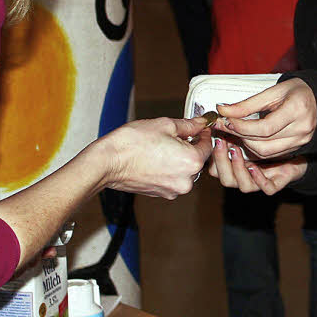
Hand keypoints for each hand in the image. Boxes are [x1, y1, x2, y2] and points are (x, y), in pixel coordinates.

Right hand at [90, 116, 211, 197]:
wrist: (108, 162)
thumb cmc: (132, 143)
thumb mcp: (165, 125)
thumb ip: (189, 125)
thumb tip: (201, 123)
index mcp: (191, 162)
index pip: (208, 146)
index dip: (204, 134)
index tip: (200, 127)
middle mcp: (186, 180)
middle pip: (197, 160)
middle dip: (191, 146)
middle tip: (179, 134)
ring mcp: (173, 190)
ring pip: (185, 170)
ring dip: (180, 158)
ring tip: (163, 146)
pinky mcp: (161, 194)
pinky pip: (173, 178)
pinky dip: (169, 168)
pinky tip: (157, 157)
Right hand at [208, 133, 307, 194]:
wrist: (293, 156)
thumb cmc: (268, 145)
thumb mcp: (247, 136)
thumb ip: (233, 133)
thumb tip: (218, 121)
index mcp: (235, 168)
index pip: (215, 170)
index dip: (212, 157)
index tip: (213, 138)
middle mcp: (245, 178)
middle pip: (226, 179)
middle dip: (221, 161)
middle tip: (221, 142)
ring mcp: (259, 182)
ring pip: (244, 186)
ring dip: (238, 169)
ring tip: (236, 151)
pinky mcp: (276, 183)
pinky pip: (266, 188)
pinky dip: (259, 179)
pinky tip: (254, 166)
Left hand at [217, 78, 316, 159]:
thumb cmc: (296, 91)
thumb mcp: (273, 91)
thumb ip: (247, 104)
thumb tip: (223, 110)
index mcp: (297, 110)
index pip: (265, 127)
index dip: (242, 127)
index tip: (227, 120)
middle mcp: (302, 129)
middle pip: (263, 142)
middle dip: (240, 135)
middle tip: (225, 125)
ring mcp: (301, 141)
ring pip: (265, 152)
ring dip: (246, 144)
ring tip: (235, 131)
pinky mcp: (297, 148)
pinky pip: (271, 154)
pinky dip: (256, 148)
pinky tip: (247, 137)